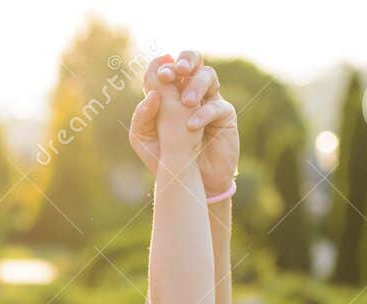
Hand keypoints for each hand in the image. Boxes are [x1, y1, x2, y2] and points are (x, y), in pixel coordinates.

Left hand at [129, 51, 239, 196]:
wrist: (188, 181)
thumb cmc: (165, 158)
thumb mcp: (143, 139)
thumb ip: (142, 116)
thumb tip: (152, 94)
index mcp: (168, 93)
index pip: (167, 69)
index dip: (163, 66)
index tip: (161, 75)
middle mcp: (190, 91)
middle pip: (193, 60)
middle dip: (186, 59)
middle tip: (178, 71)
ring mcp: (208, 100)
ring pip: (208, 75)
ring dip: (195, 84)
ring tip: (186, 104)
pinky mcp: (224, 115)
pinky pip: (216, 105)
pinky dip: (203, 113)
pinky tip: (192, 126)